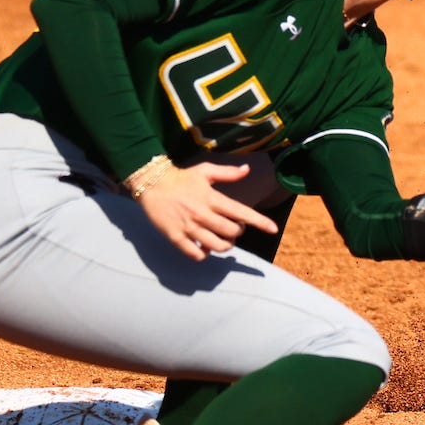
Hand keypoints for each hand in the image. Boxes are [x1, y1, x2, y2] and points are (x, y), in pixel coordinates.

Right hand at [137, 162, 278, 261]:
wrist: (151, 184)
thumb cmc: (181, 178)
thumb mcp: (205, 170)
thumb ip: (227, 173)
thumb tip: (247, 169)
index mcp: (212, 198)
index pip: (241, 212)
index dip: (259, 221)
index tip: (273, 229)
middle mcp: (202, 214)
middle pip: (231, 232)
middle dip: (238, 233)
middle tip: (234, 229)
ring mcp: (188, 227)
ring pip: (216, 246)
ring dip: (225, 246)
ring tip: (223, 240)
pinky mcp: (175, 237)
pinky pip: (195, 254)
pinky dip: (204, 255)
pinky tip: (204, 247)